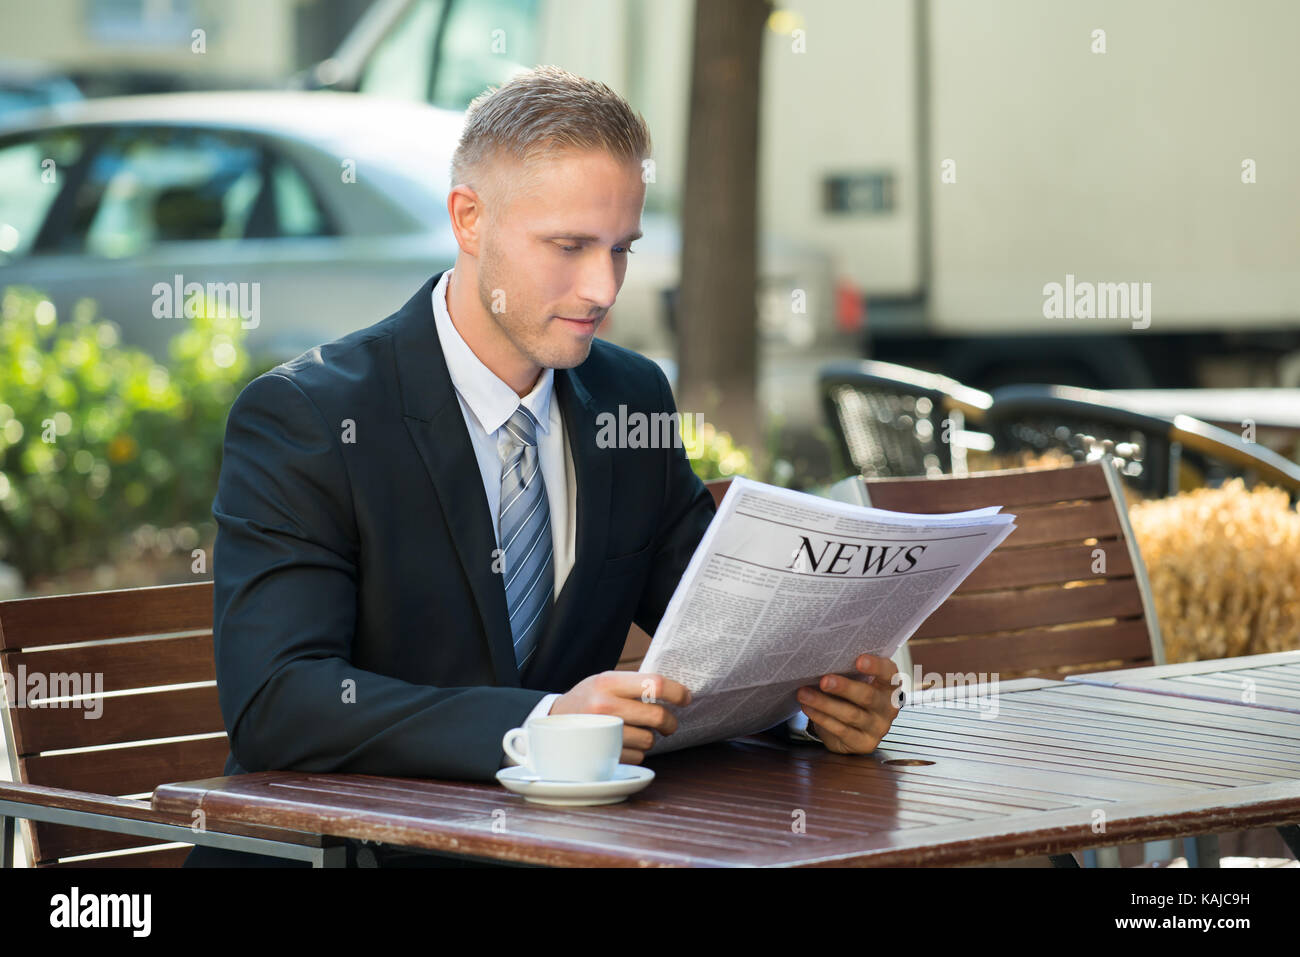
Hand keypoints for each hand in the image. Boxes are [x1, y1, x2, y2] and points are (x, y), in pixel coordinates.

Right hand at [551, 671, 692, 764]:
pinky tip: (624, 743)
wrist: (551, 723)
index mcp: (607, 682)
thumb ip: (634, 684)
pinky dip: (637, 752)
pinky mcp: (602, 754)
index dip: (677, 692)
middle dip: (670, 722)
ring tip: (637, 731)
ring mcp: (603, 732)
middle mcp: (604, 706)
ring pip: (649, 739)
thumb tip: (676, 692)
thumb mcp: (604, 682)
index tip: (686, 698)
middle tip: (669, 723)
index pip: (654, 684)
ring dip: (650, 737)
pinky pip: (638, 756)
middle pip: (657, 715)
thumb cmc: (587, 699)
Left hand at [796, 654, 900, 754]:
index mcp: (890, 685)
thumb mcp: (856, 681)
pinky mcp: (864, 743)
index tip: (859, 660)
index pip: (888, 673)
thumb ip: (848, 670)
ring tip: (804, 694)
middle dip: (844, 687)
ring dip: (824, 703)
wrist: (854, 728)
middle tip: (824, 681)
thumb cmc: (853, 696)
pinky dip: (822, 718)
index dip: (875, 666)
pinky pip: (841, 730)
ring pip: (851, 714)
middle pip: (867, 696)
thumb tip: (822, 659)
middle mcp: (888, 707)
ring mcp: (878, 727)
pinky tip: (808, 708)